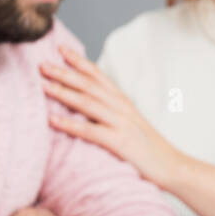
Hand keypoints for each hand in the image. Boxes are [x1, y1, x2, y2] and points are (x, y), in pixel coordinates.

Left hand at [40, 45, 183, 189]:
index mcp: (122, 101)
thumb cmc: (146, 148)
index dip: (79, 61)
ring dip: (63, 92)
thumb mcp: (128, 122)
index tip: (60, 48)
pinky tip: (51, 120)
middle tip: (41, 64)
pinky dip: (69, 124)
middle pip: (89, 85)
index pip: (98, 75)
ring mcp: (121, 123)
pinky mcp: (120, 142)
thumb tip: (85, 103)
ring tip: (42, 85)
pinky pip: (90, 131)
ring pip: (87, 103)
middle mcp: (121, 107)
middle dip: (64, 73)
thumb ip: (110, 111)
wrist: (173, 167)